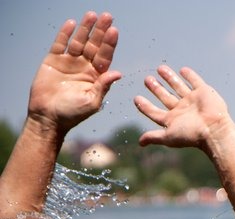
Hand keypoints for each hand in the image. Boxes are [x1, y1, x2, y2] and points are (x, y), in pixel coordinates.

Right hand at [28, 11, 121, 133]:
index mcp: (96, 76)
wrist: (48, 117)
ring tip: (92, 15)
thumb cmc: (72, 114)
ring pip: (79, 41)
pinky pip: (60, 44)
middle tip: (108, 17)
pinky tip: (72, 23)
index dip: (110, 44)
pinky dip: (65, 34)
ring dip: (85, 28)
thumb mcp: (92, 102)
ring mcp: (69, 62)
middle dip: (101, 31)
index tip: (115, 31)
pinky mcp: (53, 60)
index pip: (105, 56)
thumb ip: (103, 86)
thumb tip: (117, 73)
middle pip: (94, 45)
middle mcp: (85, 67)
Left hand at [134, 65, 232, 150]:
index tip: (136, 99)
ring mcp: (193, 100)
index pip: (155, 112)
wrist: (214, 129)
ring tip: (160, 68)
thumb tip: (140, 143)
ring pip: (178, 87)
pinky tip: (183, 70)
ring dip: (169, 78)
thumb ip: (154, 137)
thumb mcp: (169, 136)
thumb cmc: (192, 134)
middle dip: (156, 89)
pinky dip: (190, 76)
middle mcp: (182, 109)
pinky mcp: (203, 92)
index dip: (145, 106)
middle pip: (165, 97)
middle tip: (147, 80)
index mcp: (173, 120)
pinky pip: (195, 82)